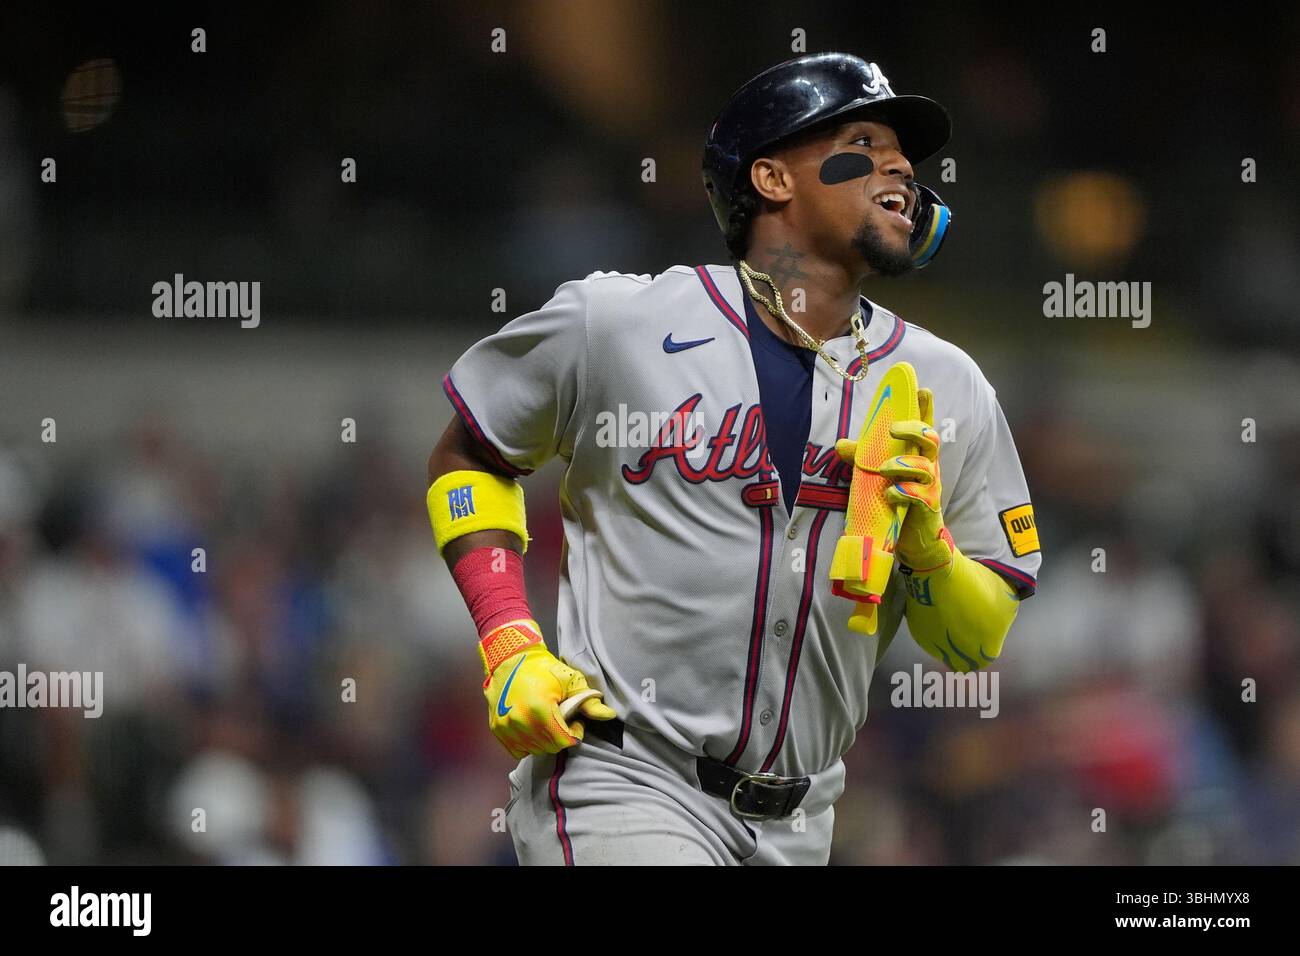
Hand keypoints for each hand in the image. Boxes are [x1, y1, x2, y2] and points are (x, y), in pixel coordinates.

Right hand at [481, 620, 617, 758]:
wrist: (511, 659)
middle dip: (560, 737)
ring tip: (547, 722)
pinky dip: (527, 743)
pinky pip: (518, 750)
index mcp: (540, 710)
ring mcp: (506, 726)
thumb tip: (609, 715)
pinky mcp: (497, 729)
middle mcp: (520, 721)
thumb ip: (588, 702)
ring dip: (544, 740)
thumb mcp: (570, 681)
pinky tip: (532, 727)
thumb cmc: (542, 669)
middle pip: (549, 747)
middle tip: (562, 720)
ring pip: (534, 750)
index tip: (575, 722)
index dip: (574, 734)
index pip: (563, 741)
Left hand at [835, 388, 951, 572]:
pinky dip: (903, 492)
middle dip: (914, 428)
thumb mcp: (877, 476)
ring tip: (883, 469)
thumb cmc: (897, 500)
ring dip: (902, 465)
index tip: (922, 388)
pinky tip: (890, 495)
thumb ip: (863, 458)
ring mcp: (930, 486)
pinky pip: (918, 495)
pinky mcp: (928, 507)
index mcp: (916, 454)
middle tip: (893, 428)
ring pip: (924, 466)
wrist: (914, 539)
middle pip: (930, 439)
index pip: (924, 425)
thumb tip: (840, 443)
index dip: (925, 407)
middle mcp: (928, 466)